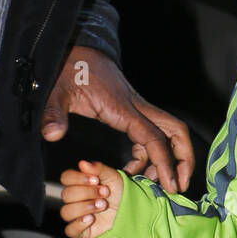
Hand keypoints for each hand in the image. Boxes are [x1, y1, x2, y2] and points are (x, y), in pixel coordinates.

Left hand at [41, 45, 193, 193]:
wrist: (74, 51)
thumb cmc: (68, 71)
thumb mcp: (56, 92)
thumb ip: (54, 114)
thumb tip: (52, 134)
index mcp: (122, 108)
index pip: (154, 137)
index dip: (165, 163)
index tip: (170, 185)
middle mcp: (136, 108)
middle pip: (176, 131)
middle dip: (184, 158)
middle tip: (180, 185)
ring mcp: (137, 110)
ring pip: (168, 133)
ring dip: (170, 159)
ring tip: (156, 184)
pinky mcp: (131, 113)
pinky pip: (150, 136)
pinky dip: (150, 156)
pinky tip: (133, 170)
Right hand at [59, 159, 123, 237]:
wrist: (130, 209)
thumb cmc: (118, 192)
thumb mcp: (112, 176)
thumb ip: (98, 168)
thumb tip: (83, 164)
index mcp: (78, 184)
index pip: (66, 178)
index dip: (78, 178)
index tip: (95, 180)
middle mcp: (74, 199)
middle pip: (66, 195)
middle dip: (87, 193)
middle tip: (105, 193)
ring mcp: (76, 215)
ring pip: (66, 212)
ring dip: (85, 208)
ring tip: (102, 205)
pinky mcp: (80, 230)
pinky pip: (70, 230)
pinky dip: (79, 224)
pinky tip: (91, 219)